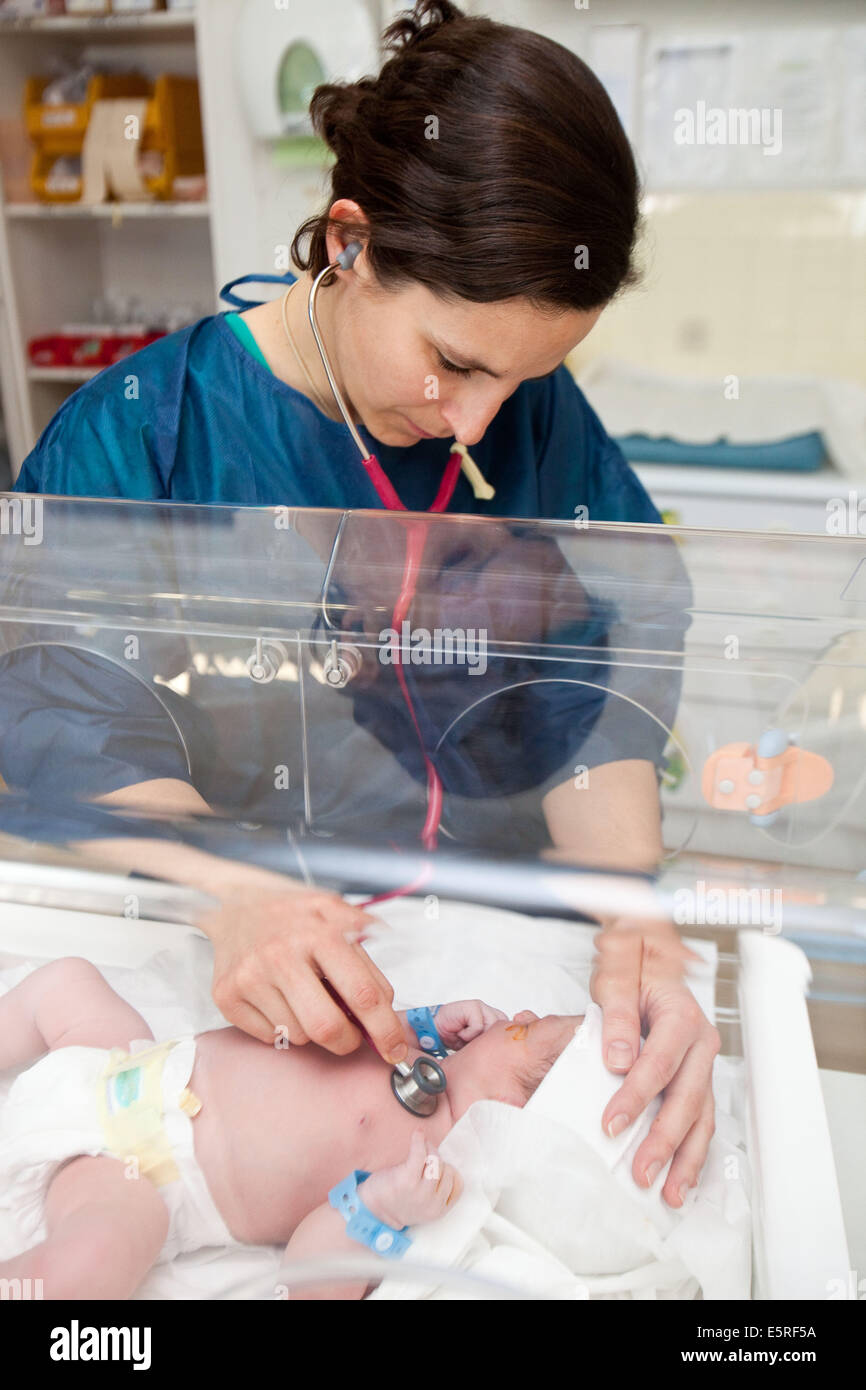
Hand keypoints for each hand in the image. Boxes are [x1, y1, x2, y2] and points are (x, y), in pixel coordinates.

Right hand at [201, 883, 407, 1062]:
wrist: (233, 903)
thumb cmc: (291, 913)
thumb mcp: (335, 910)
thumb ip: (367, 947)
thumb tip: (388, 998)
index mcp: (319, 933)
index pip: (363, 994)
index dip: (385, 1029)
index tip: (395, 1049)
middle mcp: (281, 956)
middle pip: (327, 1027)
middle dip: (347, 1040)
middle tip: (350, 1032)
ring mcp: (250, 978)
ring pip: (299, 1036)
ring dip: (312, 1028)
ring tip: (305, 996)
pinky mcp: (226, 997)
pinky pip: (270, 1037)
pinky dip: (284, 1027)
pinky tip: (279, 999)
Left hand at [361, 1130, 462, 1228]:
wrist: (372, 1209)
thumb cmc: (398, 1202)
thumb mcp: (424, 1206)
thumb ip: (437, 1192)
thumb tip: (448, 1165)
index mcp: (439, 1210)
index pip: (457, 1183)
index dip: (448, 1171)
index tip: (439, 1166)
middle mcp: (432, 1202)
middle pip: (447, 1169)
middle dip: (438, 1160)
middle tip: (425, 1158)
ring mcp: (420, 1191)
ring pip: (436, 1161)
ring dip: (430, 1149)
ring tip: (421, 1146)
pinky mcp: (407, 1179)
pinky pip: (420, 1153)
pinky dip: (420, 1140)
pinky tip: (418, 1134)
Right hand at [433, 999, 507, 1048]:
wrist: (434, 1032)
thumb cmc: (453, 1037)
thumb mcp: (476, 1045)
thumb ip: (489, 1044)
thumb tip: (504, 1056)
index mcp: (492, 1019)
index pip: (507, 1029)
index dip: (499, 1040)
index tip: (489, 1048)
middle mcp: (488, 1012)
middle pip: (502, 1027)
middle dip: (488, 1039)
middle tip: (472, 1043)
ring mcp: (482, 1007)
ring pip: (492, 1026)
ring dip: (476, 1036)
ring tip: (464, 1037)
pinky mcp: (474, 1006)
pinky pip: (478, 1025)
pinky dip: (468, 1033)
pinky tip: (460, 1032)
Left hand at [590, 917, 720, 1208]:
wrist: (648, 949)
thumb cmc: (632, 960)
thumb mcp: (616, 974)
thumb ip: (617, 1016)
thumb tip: (617, 1061)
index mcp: (681, 1015)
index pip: (658, 1064)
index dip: (635, 1097)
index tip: (610, 1123)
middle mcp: (700, 1042)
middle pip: (686, 1098)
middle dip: (664, 1140)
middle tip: (641, 1171)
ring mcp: (702, 1061)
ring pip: (701, 1115)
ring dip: (686, 1157)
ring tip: (670, 1193)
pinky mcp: (696, 1075)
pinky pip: (699, 1116)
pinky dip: (691, 1148)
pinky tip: (680, 1176)